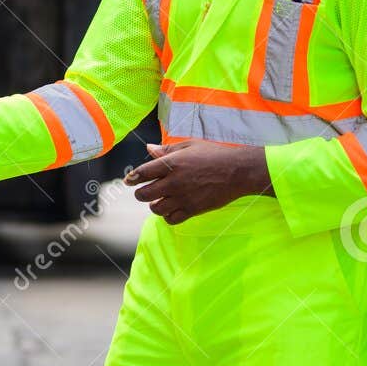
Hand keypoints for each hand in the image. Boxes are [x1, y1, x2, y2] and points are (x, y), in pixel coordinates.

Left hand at [124, 140, 272, 223]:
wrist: (237, 171)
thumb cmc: (213, 155)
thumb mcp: (189, 145)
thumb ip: (167, 149)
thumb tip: (149, 148)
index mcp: (171, 163)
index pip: (142, 173)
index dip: (132, 178)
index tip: (129, 181)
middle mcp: (174, 182)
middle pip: (144, 194)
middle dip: (140, 193)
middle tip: (143, 192)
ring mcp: (183, 197)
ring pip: (156, 209)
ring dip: (154, 205)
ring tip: (159, 200)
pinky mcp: (193, 209)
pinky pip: (171, 219)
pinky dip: (168, 216)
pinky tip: (171, 209)